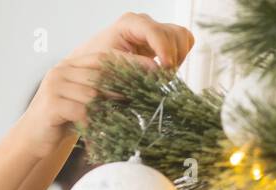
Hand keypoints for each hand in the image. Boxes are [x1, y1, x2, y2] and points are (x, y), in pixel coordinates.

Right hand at [17, 14, 195, 157]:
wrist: (31, 141)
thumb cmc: (61, 123)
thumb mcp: (82, 103)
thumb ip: (100, 92)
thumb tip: (134, 90)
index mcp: (70, 66)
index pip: (104, 58)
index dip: (129, 62)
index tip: (153, 68)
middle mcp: (61, 71)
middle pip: (100, 74)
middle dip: (125, 83)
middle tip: (145, 92)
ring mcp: (54, 87)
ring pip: (92, 93)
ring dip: (111, 105)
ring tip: (126, 115)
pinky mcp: (51, 106)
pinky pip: (81, 111)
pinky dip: (94, 123)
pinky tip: (102, 132)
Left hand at [71, 12, 194, 67]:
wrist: (91, 66)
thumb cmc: (97, 65)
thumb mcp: (112, 67)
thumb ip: (134, 67)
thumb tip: (157, 71)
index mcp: (130, 23)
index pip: (156, 32)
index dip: (165, 50)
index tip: (165, 70)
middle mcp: (145, 23)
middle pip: (174, 33)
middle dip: (173, 58)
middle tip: (162, 79)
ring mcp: (154, 30)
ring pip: (182, 37)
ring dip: (179, 58)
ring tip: (164, 76)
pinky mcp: (161, 40)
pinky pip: (183, 42)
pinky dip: (180, 56)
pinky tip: (166, 70)